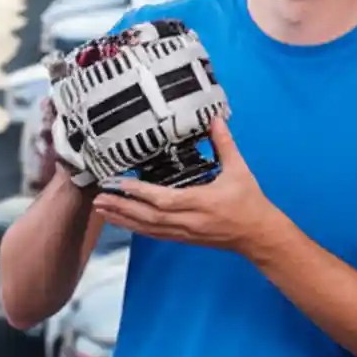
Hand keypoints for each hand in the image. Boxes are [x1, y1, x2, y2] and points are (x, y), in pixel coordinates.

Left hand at [92, 116, 283, 254]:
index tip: (119, 183)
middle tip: (98, 198)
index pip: (163, 199)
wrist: (258, 235)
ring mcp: (184, 232)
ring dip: (123, 219)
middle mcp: (188, 220)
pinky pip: (155, 234)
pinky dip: (135, 227)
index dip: (139, 193)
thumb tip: (216, 119)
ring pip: (148, 228)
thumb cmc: (249, 203)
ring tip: (101, 209)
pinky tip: (121, 221)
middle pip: (148, 217)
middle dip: (121, 208)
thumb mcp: (239, 170)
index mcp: (200, 202)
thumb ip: (225, 144)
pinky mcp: (183, 238)